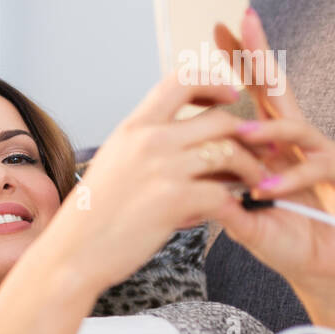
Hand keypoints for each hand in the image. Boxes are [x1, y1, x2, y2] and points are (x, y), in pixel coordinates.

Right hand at [41, 67, 268, 295]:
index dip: (213, 83)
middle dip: (248, 136)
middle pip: (219, 119)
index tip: (230, 96)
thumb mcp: (114, 162)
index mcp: (133, 127)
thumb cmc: (92, 215)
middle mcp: (148, 141)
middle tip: (261, 152)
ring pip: (229, 152)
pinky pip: (223, 192)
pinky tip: (233, 210)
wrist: (73, 252)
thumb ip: (145, 144)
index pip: (181, 80)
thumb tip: (179, 135)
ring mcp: (162, 169)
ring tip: (255, 182)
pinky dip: (235, 202)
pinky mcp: (174, 201)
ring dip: (250, 168)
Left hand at [211, 8, 334, 296]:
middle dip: (259, 55)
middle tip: (244, 21)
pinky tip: (271, 190)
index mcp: (268, 143)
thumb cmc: (283, 240)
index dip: (235, 65)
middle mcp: (296, 140)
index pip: (249, 94)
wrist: (321, 271)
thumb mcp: (240, 219)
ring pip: (295, 126)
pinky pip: (320, 163)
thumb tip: (185, 183)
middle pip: (277, 87)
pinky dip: (293, 176)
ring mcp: (324, 150)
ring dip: (266, 133)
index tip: (212, 33)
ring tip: (241, 139)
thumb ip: (218, 200)